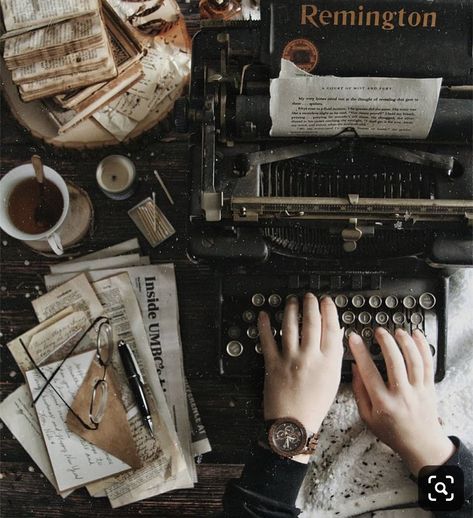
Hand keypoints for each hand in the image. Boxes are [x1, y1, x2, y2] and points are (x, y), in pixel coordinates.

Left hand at [258, 294, 343, 461]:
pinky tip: (264, 315)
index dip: (329, 310)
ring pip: (290, 326)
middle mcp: (310, 357)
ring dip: (290, 309)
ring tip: (291, 301)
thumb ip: (334, 355)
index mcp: (328, 362)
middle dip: (310, 304)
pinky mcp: (272, 364)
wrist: (293, 424)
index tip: (327, 301)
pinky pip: (267, 340)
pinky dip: (264, 326)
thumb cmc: (314, 405)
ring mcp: (290, 359)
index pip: (331, 328)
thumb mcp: (332, 380)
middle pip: (311, 322)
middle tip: (309, 297)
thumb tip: (335, 333)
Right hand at [349, 328, 454, 475]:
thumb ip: (359, 391)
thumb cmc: (392, 432)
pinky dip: (423, 347)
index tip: (354, 338)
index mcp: (383, 403)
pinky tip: (416, 335)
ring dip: (405, 342)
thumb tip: (355, 368)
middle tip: (379, 331)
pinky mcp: (430, 388)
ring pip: (413, 361)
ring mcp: (418, 391)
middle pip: (395, 362)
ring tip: (396, 331)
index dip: (360, 352)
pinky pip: (428, 364)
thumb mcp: (367, 417)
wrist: (421, 445)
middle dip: (386, 342)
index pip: (369, 372)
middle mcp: (402, 395)